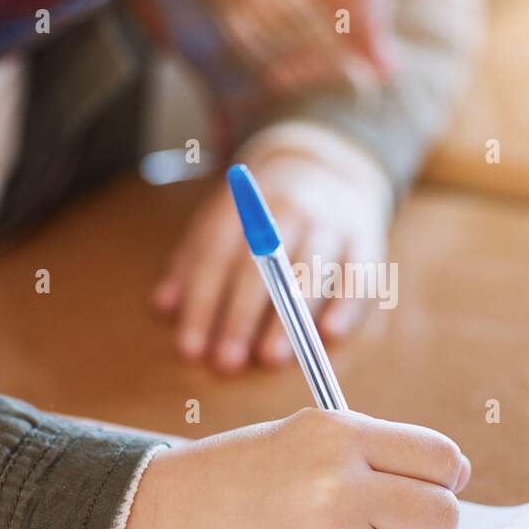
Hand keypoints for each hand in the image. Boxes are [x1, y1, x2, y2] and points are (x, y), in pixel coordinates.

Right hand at [116, 409, 472, 528]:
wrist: (158, 518)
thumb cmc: (234, 471)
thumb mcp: (301, 434)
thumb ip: (373, 447)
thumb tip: (453, 473)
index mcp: (338, 434)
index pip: (440, 458)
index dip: (448, 474)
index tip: (442, 482)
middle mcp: (339, 485)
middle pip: (442, 513)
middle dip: (432, 517)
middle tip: (402, 516)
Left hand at [151, 122, 392, 372]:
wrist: (328, 166)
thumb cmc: (263, 214)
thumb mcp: (222, 222)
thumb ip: (192, 264)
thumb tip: (162, 307)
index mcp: (246, 205)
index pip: (216, 256)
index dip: (201, 305)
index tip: (190, 349)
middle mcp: (289, 209)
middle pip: (260, 266)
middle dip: (239, 318)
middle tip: (224, 363)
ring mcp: (331, 223)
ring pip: (309, 273)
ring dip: (289, 319)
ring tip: (268, 359)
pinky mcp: (367, 239)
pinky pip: (358, 275)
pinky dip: (345, 305)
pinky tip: (327, 336)